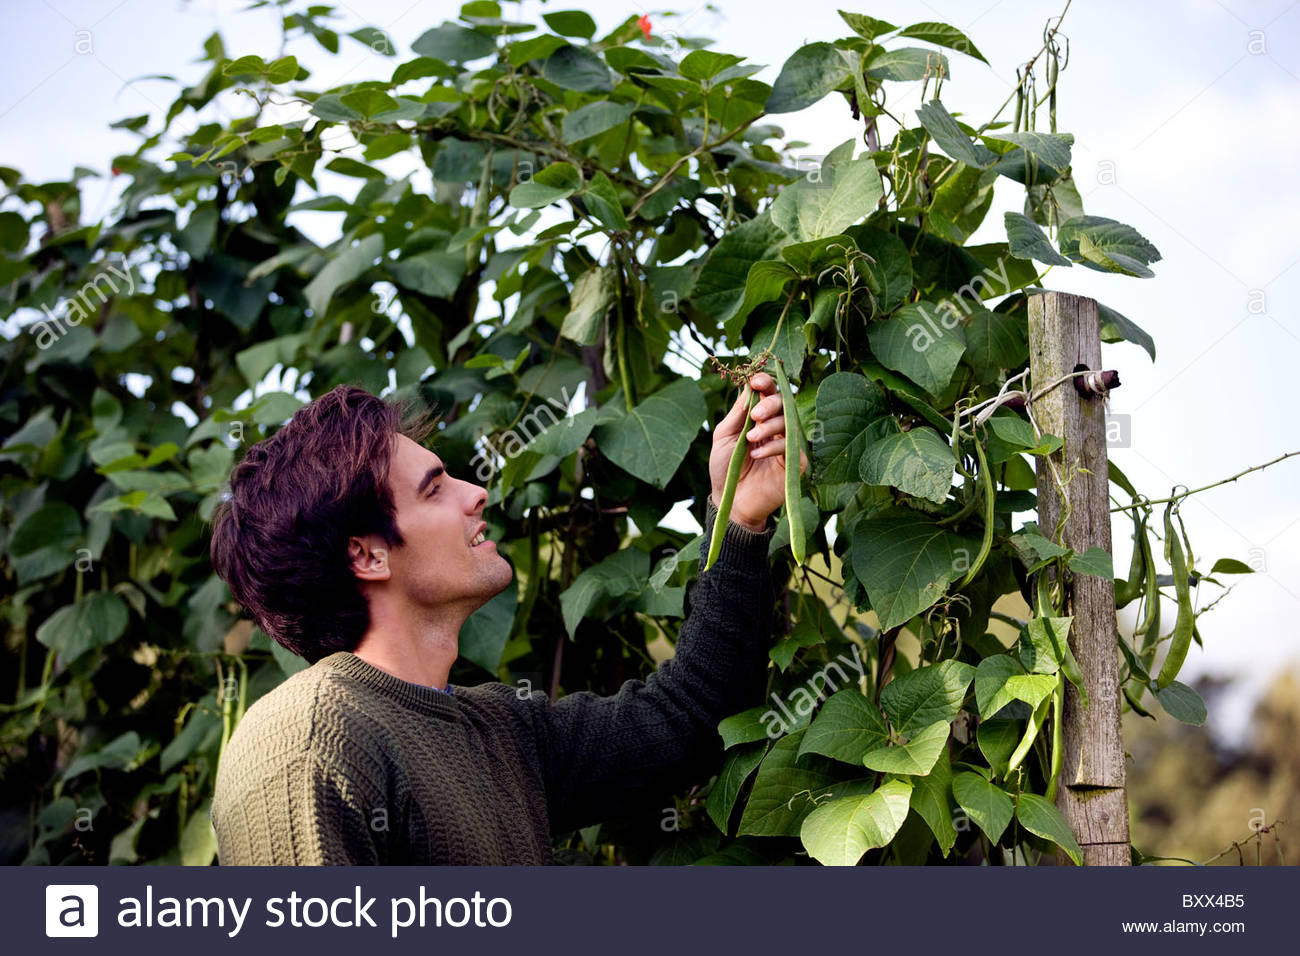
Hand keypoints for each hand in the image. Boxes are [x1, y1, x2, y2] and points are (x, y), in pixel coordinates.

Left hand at [708, 371, 807, 531]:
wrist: (730, 500)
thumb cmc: (726, 468)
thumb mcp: (723, 437)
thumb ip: (737, 413)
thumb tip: (749, 387)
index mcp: (757, 418)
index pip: (767, 394)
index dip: (765, 383)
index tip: (757, 381)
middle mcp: (775, 427)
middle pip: (782, 403)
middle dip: (769, 404)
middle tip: (755, 416)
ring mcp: (786, 444)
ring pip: (788, 422)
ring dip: (769, 427)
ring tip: (750, 439)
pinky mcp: (794, 462)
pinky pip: (790, 446)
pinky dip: (774, 446)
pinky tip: (757, 455)